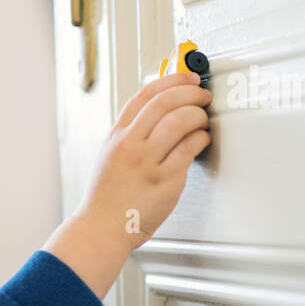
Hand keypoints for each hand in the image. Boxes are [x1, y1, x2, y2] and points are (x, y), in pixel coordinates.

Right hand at [73, 72, 211, 252]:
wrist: (101, 228)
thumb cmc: (108, 196)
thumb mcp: (110, 155)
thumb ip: (131, 132)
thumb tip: (161, 108)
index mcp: (116, 135)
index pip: (145, 94)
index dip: (171, 79)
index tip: (188, 77)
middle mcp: (129, 145)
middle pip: (165, 102)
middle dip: (191, 92)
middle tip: (203, 96)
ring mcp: (146, 162)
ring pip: (179, 122)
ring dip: (198, 114)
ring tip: (203, 119)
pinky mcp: (164, 180)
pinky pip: (189, 149)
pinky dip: (201, 138)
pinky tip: (202, 139)